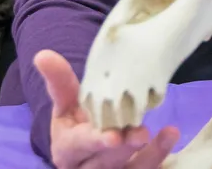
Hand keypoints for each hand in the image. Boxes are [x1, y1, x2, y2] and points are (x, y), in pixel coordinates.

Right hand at [34, 50, 177, 168]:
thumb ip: (59, 82)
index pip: (78, 146)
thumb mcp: (66, 103)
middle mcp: (86, 167)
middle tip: (141, 133)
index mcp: (66, 150)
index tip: (114, 136)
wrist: (86, 150)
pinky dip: (159, 158)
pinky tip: (170, 139)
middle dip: (123, 149)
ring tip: (167, 134)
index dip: (95, 142)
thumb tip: (42, 54)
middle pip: (104, 163)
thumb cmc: (76, 123)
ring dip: (150, 155)